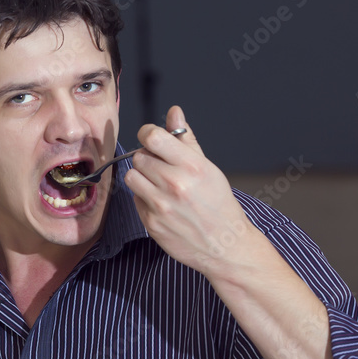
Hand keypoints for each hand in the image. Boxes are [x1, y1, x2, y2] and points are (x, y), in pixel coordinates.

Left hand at [124, 105, 257, 273]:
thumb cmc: (219, 204)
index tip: (151, 138)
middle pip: (139, 156)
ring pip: (132, 177)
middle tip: (162, 167)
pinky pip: (135, 199)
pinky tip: (162, 203)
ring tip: (159, 184)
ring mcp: (161, 205)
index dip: (148, 133)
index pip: (153, 137)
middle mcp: (175, 184)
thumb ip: (186, 140)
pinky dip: (144, 198)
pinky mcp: (151, 223)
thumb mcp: (208, 167)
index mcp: (192, 166)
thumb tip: (174, 112)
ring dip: (142, 177)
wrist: (225, 245)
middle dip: (148, 158)